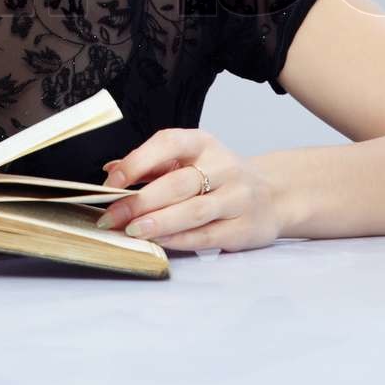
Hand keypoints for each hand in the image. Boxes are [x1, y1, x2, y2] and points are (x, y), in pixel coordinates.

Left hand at [96, 128, 279, 251]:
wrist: (273, 194)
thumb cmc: (219, 177)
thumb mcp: (190, 160)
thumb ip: (151, 165)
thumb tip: (110, 171)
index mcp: (203, 143)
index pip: (168, 144)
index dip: (136, 162)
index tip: (111, 183)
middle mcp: (223, 166)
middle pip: (177, 183)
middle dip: (139, 202)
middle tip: (112, 217)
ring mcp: (237, 197)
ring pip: (192, 211)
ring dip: (158, 222)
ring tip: (132, 231)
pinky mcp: (243, 227)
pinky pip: (206, 235)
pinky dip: (178, 239)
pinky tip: (158, 242)